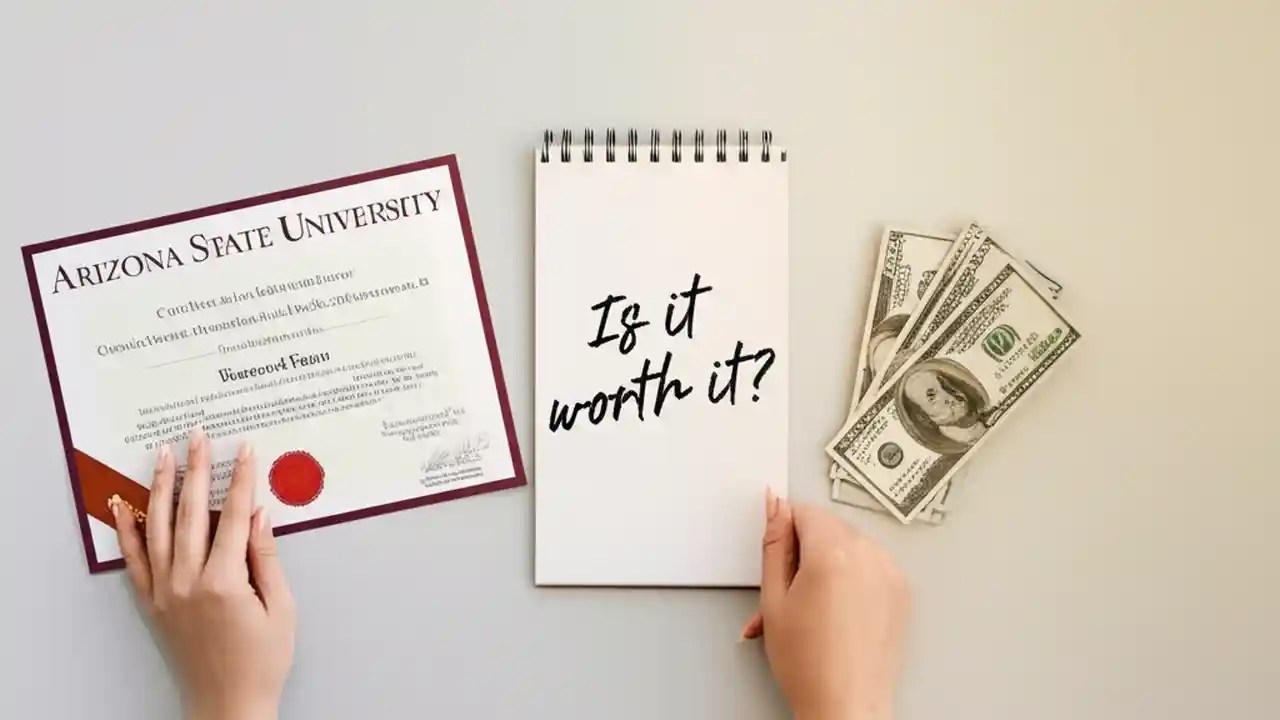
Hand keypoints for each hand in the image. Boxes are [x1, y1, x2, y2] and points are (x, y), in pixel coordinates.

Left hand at [112, 428, 295, 719]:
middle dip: (197, 469)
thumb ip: (267, 559)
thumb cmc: (262, 661)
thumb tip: (260, 516)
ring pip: (158, 527)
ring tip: (164, 455)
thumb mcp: (281, 608)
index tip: (245, 450)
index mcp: (225, 582)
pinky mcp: (154, 603)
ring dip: (160, 487)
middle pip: (192, 512)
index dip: (241, 480)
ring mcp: (166, 592)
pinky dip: (127, 530)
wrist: (228, 703)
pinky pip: (135, 559)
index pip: (234, 516)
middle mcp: (188, 582)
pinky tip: (124, 505)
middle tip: (199, 437)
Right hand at [742, 492, 908, 719]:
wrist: (846, 705)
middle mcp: (868, 556)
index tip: (778, 552)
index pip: (805, 511)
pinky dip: (853, 576)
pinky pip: (871, 565)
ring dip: (830, 561)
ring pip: (850, 545)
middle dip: (807, 548)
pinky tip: (836, 610)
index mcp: (833, 553)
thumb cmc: (809, 664)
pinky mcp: (901, 591)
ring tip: (813, 605)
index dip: (785, 530)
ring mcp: (890, 573)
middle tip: (791, 588)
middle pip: (829, 527)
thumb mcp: (774, 599)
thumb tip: (775, 506)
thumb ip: (773, 544)